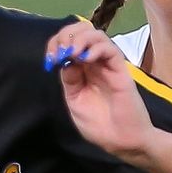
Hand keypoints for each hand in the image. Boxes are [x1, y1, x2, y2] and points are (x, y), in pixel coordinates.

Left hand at [44, 21, 153, 159]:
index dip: (56, 43)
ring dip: (81, 38)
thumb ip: (70, 80)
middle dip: (67, 35)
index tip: (50, 58)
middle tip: (60, 51)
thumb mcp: (75, 101)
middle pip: (82, 31)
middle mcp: (95, 63)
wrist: (121, 141)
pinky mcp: (121, 70)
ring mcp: (108, 65)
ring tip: (72, 53)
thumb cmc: (100, 125)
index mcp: (82, 69)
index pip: (69, 42)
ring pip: (97, 35)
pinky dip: (96, 48)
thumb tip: (65, 60)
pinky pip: (111, 49)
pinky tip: (86, 59)